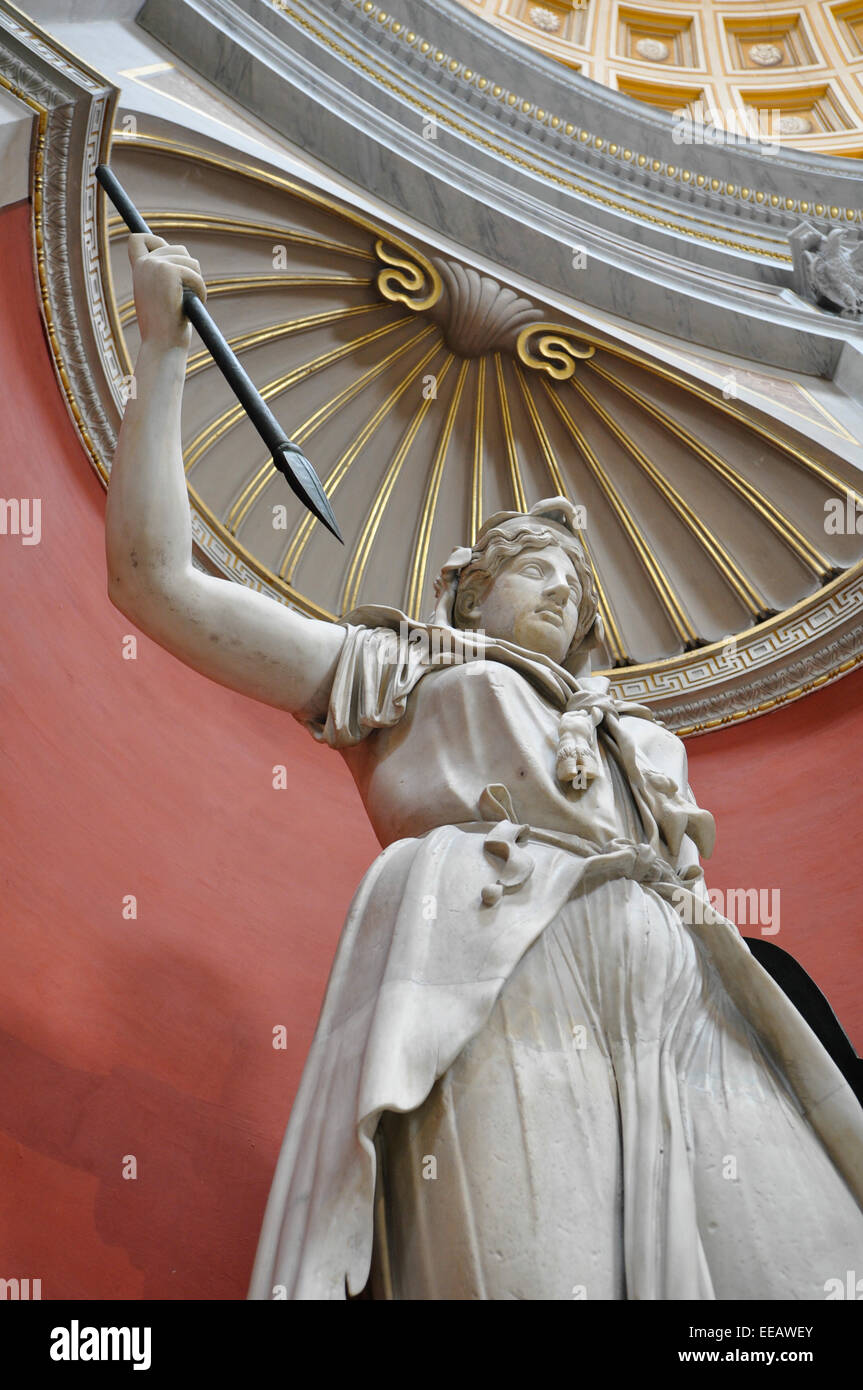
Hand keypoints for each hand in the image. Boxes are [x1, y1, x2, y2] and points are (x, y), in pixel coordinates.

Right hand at [128, 233, 206, 351]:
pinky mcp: (170, 271)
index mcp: (138, 270)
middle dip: (189, 272)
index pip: (138, 239)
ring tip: (186, 304)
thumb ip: (163, 276)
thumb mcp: (158, 296)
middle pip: (180, 249)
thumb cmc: (164, 328)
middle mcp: (144, 264)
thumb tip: (180, 256)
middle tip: (183, 297)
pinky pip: (196, 275)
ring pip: (192, 261)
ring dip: (196, 284)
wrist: (161, 346)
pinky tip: (189, 308)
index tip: (170, 263)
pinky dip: (200, 292)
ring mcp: (155, 265)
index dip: (157, 242)